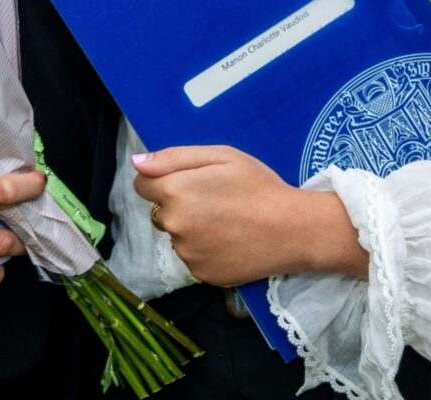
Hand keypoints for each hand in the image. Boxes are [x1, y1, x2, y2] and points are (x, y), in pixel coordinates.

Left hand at [133, 146, 365, 285]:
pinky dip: (205, 249)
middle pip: (160, 211)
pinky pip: (192, 256)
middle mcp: (174, 225)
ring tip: (227, 221)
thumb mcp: (221, 156)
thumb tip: (137, 163)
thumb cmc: (259, 186)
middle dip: (179, 204)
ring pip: (177, 235)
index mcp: (175, 192)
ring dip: (191, 228)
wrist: (293, 229)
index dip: (163, 179)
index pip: (142, 185)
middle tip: (216, 199)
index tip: (189, 181)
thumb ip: (173, 157)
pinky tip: (230, 240)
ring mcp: (186, 253)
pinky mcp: (200, 274)